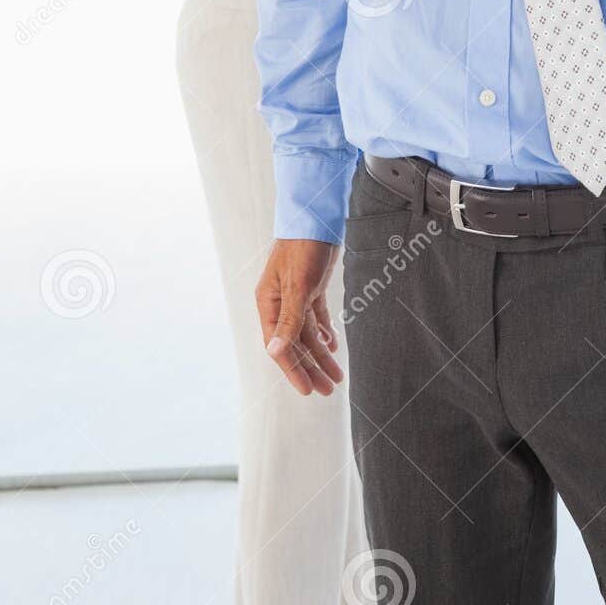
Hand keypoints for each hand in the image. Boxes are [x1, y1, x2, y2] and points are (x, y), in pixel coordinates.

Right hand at [256, 238, 344, 394]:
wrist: (317, 214)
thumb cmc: (303, 247)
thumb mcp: (298, 286)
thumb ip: (289, 320)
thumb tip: (275, 352)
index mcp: (269, 303)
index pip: (279, 346)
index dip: (293, 370)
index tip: (308, 390)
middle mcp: (279, 302)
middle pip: (295, 343)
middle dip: (312, 367)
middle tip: (328, 389)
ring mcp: (295, 294)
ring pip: (308, 332)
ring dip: (321, 354)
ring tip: (336, 375)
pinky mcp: (311, 285)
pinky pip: (315, 316)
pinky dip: (323, 332)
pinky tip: (332, 345)